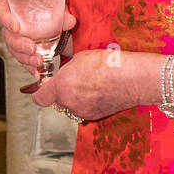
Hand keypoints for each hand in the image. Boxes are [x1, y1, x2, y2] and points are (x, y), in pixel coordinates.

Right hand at [0, 0, 76, 76]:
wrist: (51, 11)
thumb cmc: (47, 2)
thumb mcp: (54, 2)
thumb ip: (61, 11)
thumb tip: (70, 21)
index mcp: (11, 5)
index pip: (1, 10)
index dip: (6, 19)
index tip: (16, 27)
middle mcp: (11, 22)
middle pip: (8, 35)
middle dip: (20, 45)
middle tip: (32, 49)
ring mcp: (15, 37)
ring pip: (14, 50)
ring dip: (26, 58)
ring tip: (39, 62)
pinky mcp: (23, 49)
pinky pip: (23, 59)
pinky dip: (30, 67)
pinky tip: (38, 72)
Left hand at [29, 50, 172, 121]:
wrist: (133, 78)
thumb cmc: (109, 64)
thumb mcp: (80, 57)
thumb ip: (66, 68)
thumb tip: (63, 72)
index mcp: (62, 87)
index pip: (39, 98)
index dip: (40, 91)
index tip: (44, 86)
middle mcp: (70, 103)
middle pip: (57, 101)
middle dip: (63, 91)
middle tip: (75, 79)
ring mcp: (83, 111)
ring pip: (72, 105)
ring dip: (77, 97)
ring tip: (91, 83)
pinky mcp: (96, 116)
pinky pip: (85, 109)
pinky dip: (89, 102)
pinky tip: (100, 90)